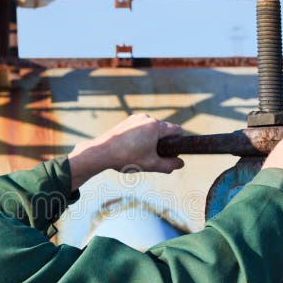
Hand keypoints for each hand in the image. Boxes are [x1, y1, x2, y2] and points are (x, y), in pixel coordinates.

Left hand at [68, 114, 183, 189]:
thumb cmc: (127, 158)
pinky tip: (131, 148)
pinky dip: (140, 137)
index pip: (177, 130)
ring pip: (151, 129)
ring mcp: (135, 118)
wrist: (101, 153)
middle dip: (162, 143)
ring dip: (150, 140)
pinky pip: (140, 128)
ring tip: (139, 153)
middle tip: (152, 157)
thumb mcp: (151, 165)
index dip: (177, 143)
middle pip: (163, 130)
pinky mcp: (127, 121)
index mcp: (155, 126)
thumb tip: (180, 163)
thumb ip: (169, 165)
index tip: (169, 153)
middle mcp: (146, 118)